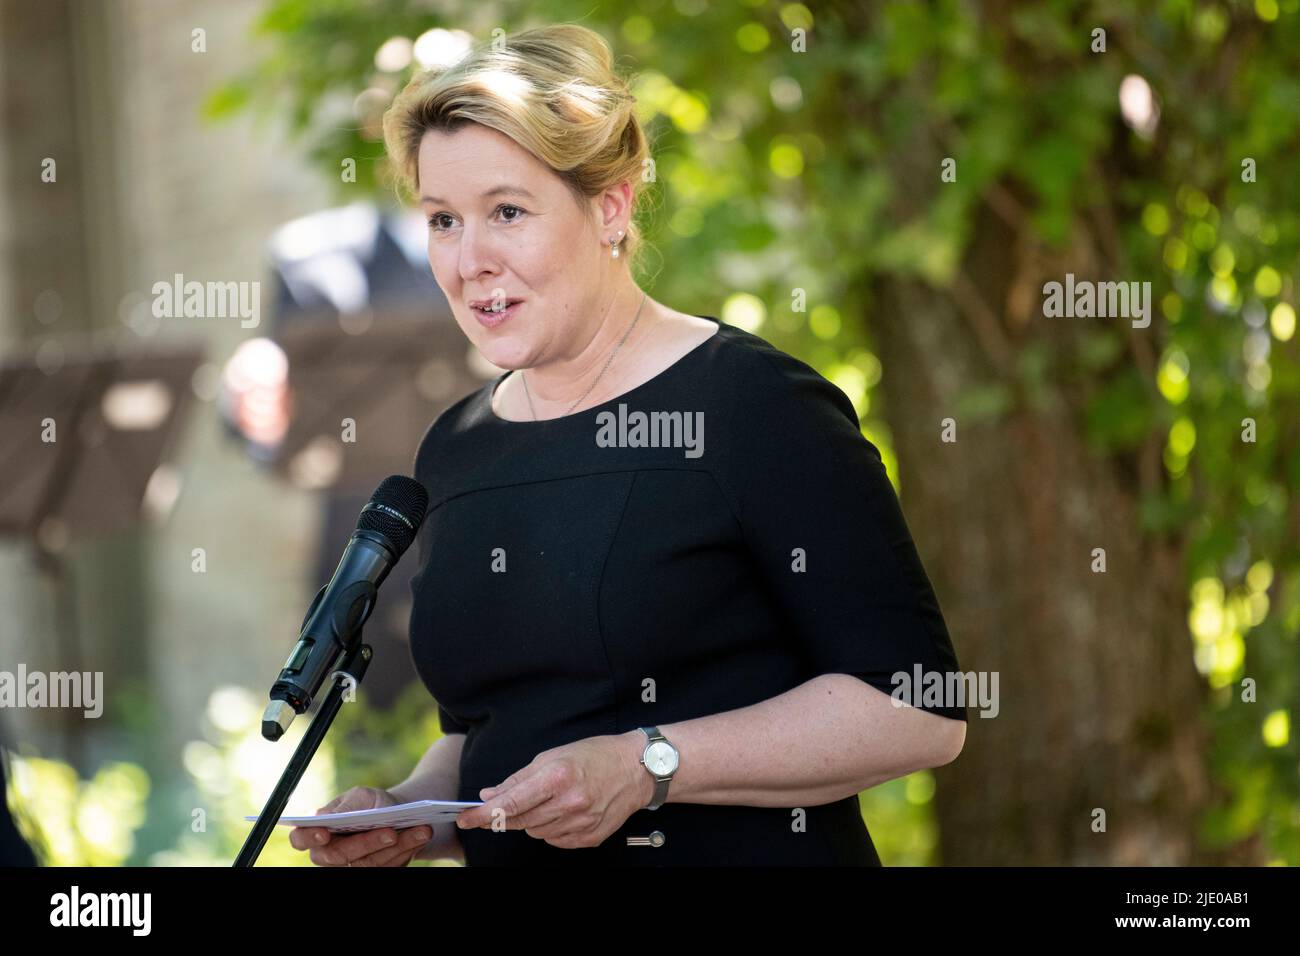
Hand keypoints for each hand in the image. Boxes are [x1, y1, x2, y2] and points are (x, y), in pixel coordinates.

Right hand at [288, 786, 434, 866]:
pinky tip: (421, 835)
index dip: (309, 838)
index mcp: (319, 832)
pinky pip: (390, 866)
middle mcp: (331, 855)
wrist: (397, 813)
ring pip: (370, 864)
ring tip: (420, 829)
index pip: (301, 839)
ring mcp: (354, 866)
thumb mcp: (361, 797)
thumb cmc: (371, 803)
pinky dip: (408, 849)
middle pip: (340, 856)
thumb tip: (320, 815)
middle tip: (390, 831)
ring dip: (397, 846)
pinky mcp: (377, 871)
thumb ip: (345, 807)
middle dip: (367, 843)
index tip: (325, 832)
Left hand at [454, 732, 652, 848]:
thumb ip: (518, 778)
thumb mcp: (553, 755)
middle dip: (504, 815)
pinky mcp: (589, 838)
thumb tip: (489, 795)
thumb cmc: (594, 755)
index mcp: (558, 777)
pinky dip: (550, 828)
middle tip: (502, 806)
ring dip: (531, 820)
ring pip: (535, 832)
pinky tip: (563, 812)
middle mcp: (570, 803)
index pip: (510, 803)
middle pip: (519, 821)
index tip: (465, 818)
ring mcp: (581, 823)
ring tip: (549, 800)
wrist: (635, 769)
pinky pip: (555, 840)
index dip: (482, 814)